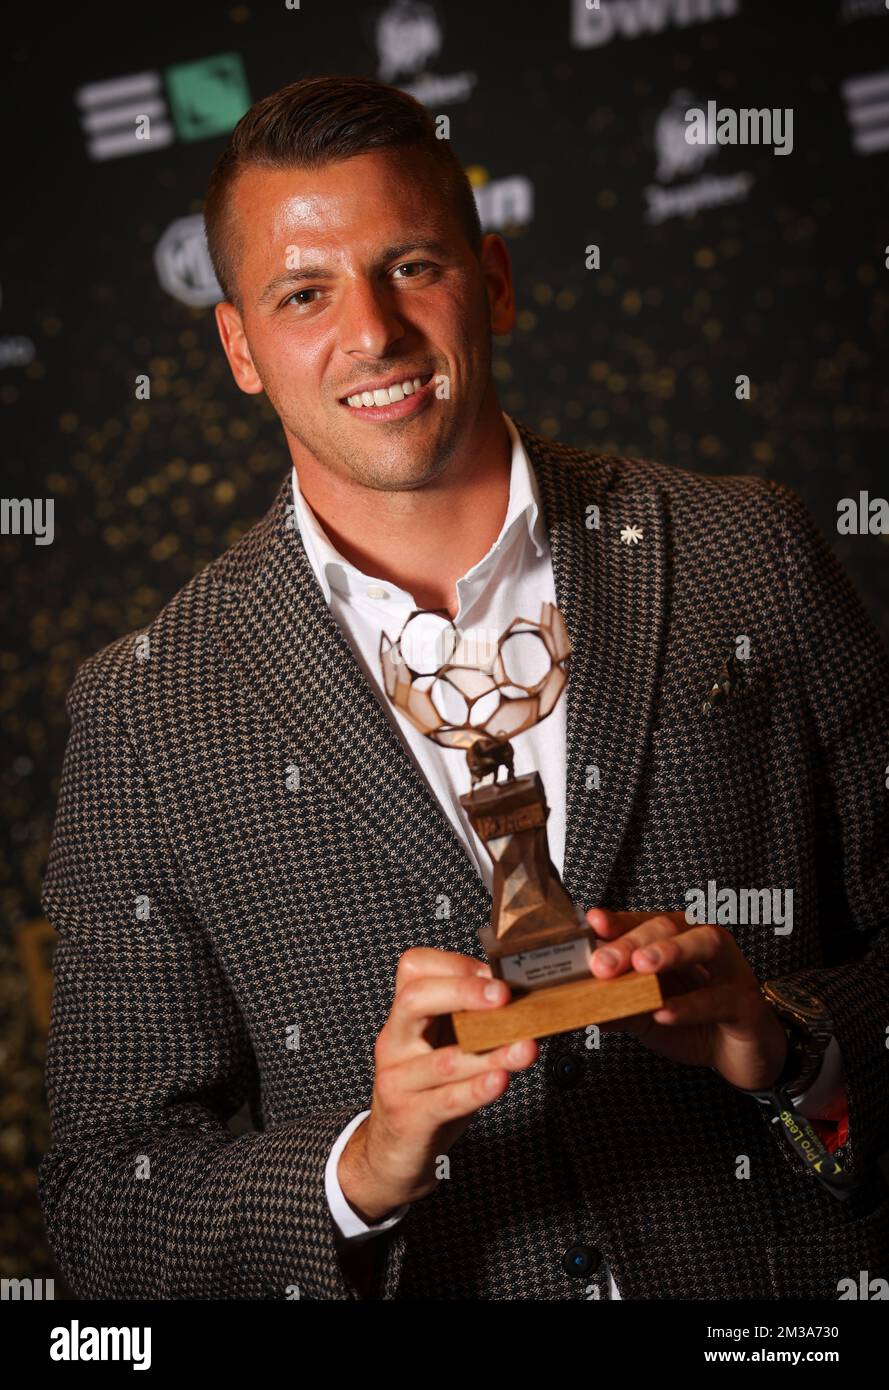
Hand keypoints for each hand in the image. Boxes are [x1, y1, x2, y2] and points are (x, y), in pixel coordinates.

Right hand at [338, 947, 537, 1222]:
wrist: (394, 1149)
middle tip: (504, 995)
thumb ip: (472, 1021)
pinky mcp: (410, 1118)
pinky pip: (446, 1100)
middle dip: (463, 992)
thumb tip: (522, 997)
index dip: (456, 965)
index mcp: (404, 1015)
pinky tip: (501, 1080)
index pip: (415, 968)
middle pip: (415, 999)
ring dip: (491, 1051)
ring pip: (443, 1058)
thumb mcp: (444, 1046)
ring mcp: (397, 1080)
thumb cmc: (429, 1089)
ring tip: (526, 1047)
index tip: (495, 975)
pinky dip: (477, 1089)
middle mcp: (395, 1040)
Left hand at [584, 908, 788, 1091]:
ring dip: (671, 951)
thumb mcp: (647, 1014)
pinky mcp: (747, 1004)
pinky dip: (691, 1005)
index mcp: (677, 940)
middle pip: (669, 927)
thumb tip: (579, 1003)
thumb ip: (618, 1004)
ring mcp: (730, 970)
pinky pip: (721, 998)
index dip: (619, 921)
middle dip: (633, 941)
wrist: (740, 1055)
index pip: (644, 921)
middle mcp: (705, 944)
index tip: (593, 922)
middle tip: (603, 962)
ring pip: (706, 943)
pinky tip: (665, 1010)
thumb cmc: (694, 1023)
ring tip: (641, 966)